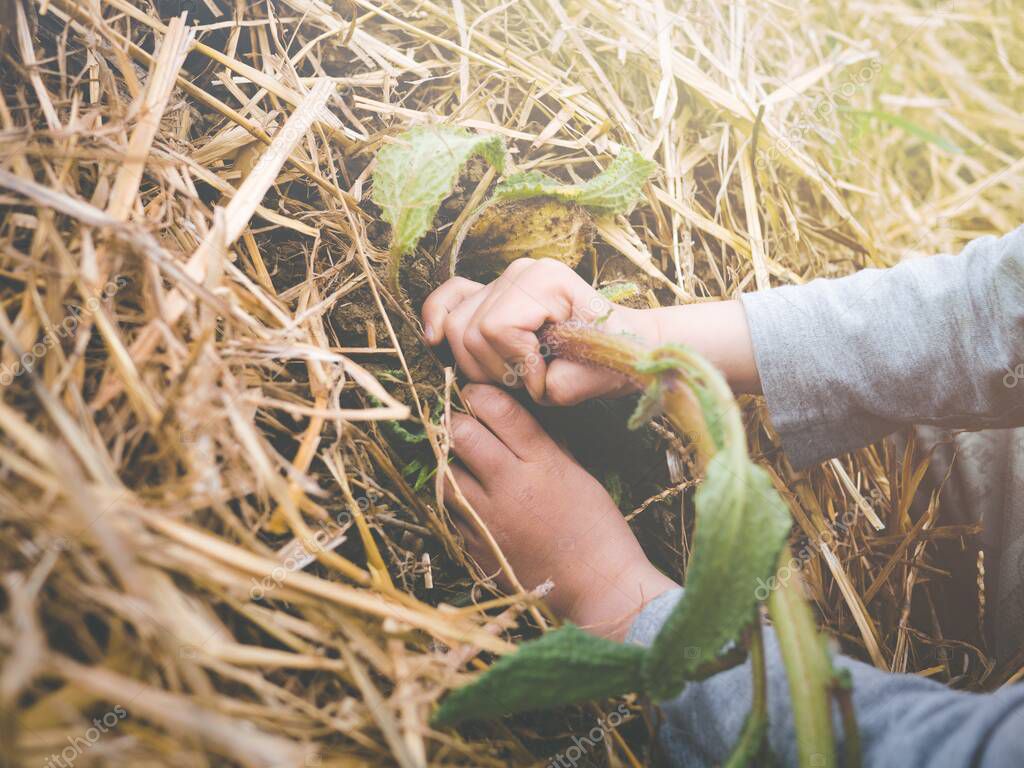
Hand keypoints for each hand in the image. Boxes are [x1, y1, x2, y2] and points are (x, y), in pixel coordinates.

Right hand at [422, 258, 658, 404]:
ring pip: (455, 325)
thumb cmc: (612, 359)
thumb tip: (512, 379)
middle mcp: (520, 271)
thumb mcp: (588, 380)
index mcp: (546, 281)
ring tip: (514, 372)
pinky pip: (448, 298)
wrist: (626, 343)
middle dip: (496, 368)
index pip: (497, 328)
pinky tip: (434, 340)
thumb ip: (551, 385)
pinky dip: (437, 317)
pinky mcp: (492, 291)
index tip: (546, 380)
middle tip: (530, 380)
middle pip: (470, 329)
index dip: (516, 366)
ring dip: (478, 362)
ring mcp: (503, 278)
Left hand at [445, 384, 676, 639]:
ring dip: (448, 462)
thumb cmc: (597, 528)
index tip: (475, 394)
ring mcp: (489, 519)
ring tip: (462, 462)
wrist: (599, 587)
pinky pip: (448, 511)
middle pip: (460, 434)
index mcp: (543, 463)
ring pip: (444, 473)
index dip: (478, 394)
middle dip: (455, 422)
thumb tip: (513, 416)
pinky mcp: (475, 547)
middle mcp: (511, 487)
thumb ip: (545, 444)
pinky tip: (469, 498)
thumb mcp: (579, 474)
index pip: (498, 410)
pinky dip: (453, 499)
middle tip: (461, 424)